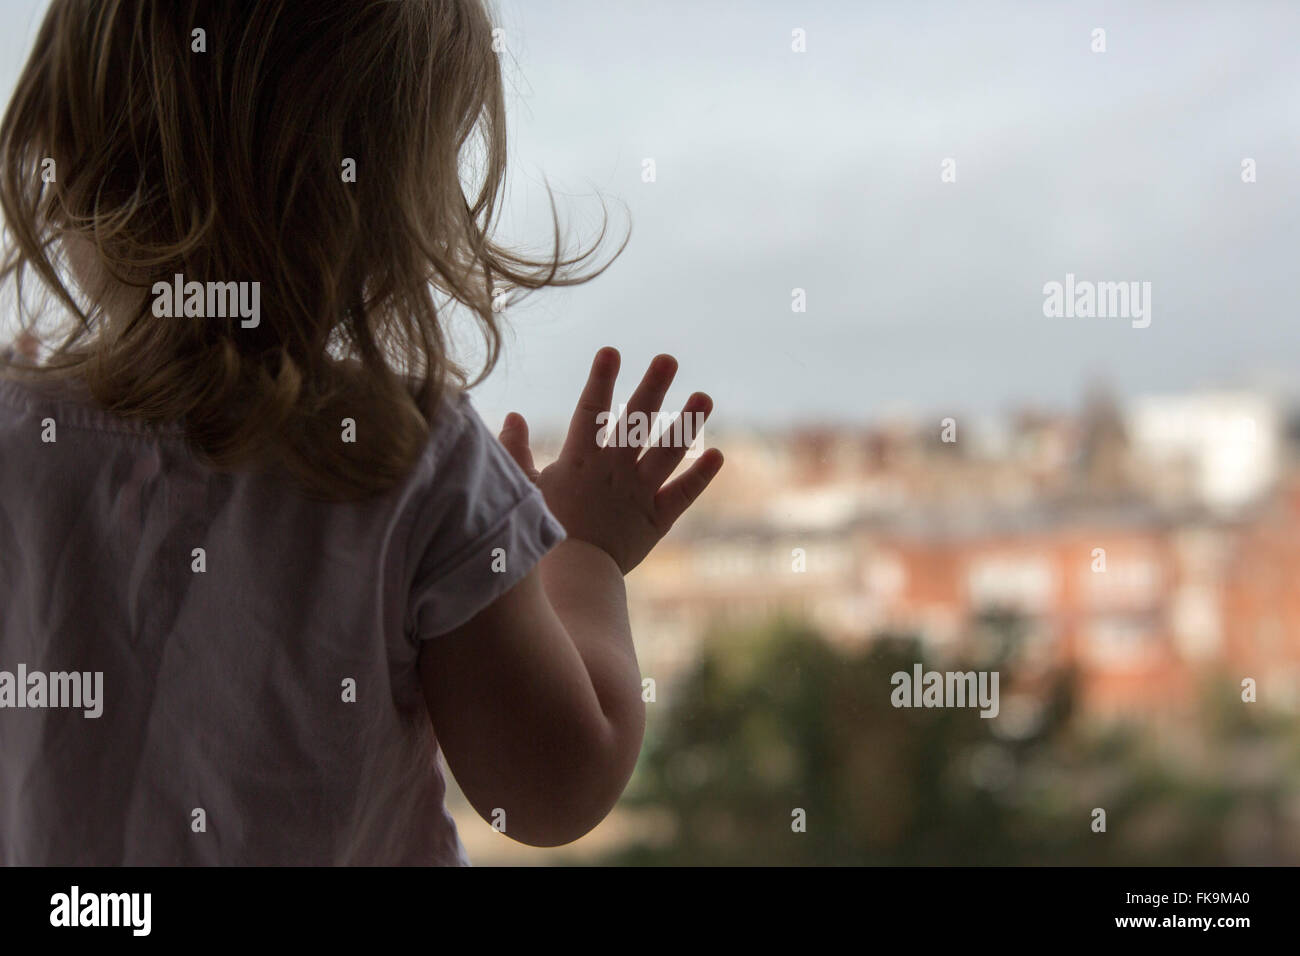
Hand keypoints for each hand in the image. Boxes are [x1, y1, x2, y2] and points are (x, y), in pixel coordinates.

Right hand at [497, 347, 722, 573]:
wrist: (569, 578)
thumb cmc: (541, 532)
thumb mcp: (522, 489)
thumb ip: (515, 452)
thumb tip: (512, 417)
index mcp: (579, 459)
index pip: (591, 410)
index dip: (601, 379)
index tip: (612, 351)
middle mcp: (613, 470)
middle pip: (636, 422)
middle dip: (652, 388)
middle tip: (668, 359)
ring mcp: (638, 493)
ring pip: (667, 452)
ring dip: (686, 423)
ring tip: (705, 397)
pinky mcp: (656, 518)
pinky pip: (682, 494)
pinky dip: (701, 475)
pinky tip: (718, 454)